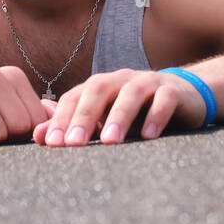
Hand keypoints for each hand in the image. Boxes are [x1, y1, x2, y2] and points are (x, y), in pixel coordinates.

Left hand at [32, 69, 205, 146]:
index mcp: (101, 86)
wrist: (184, 96)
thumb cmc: (138, 113)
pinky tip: (148, 136)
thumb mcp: (106, 120)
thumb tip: (39, 137)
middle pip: (98, 90)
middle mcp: (121, 80)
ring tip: (109, 141)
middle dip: (84, 116)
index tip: (52, 144)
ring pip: (130, 93)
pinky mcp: (174, 91)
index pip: (75, 97)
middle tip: (73, 143)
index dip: (62, 118)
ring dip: (118, 117)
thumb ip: (74, 126)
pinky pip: (164, 99)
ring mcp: (149, 82)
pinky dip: (156, 116)